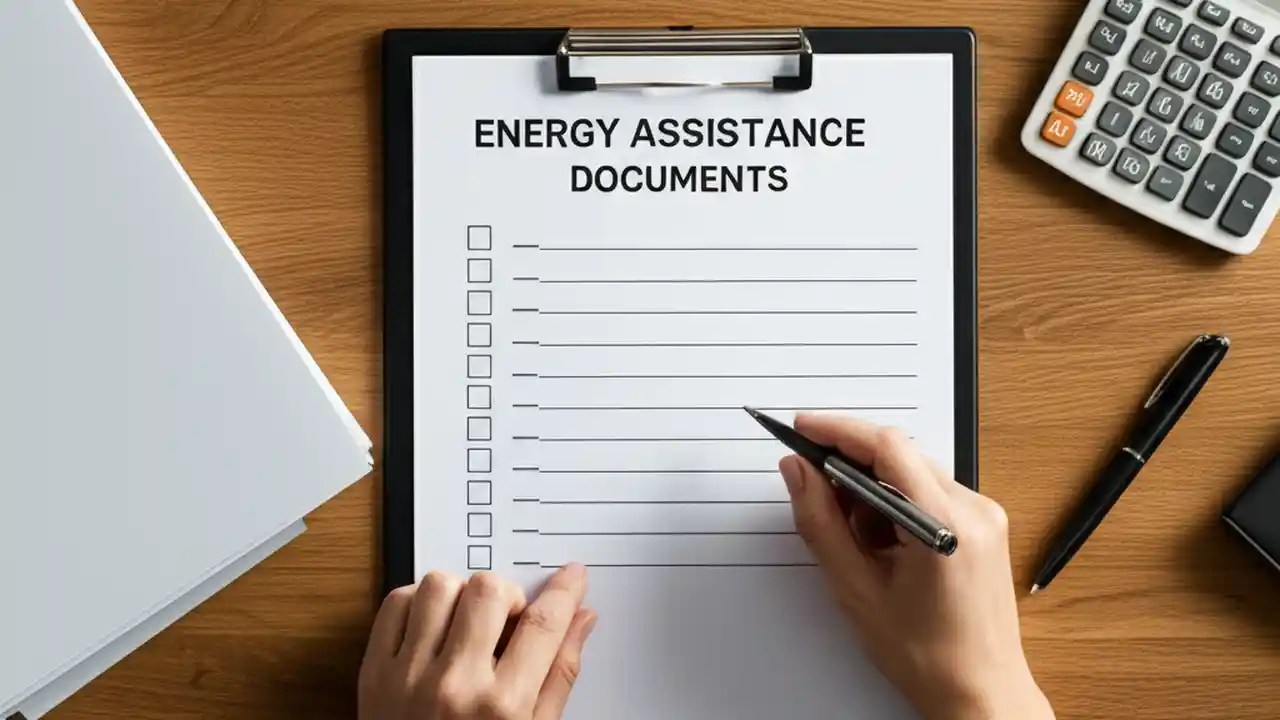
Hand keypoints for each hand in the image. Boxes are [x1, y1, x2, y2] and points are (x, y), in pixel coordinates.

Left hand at [359, 564, 596, 719]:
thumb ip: (559, 674)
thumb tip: (581, 620)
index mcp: (502, 708)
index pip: (543, 625)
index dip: (565, 592)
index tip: (571, 578)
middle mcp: (455, 687)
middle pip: (490, 591)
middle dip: (508, 595)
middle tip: (507, 619)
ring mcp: (409, 676)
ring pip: (440, 586)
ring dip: (461, 594)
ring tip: (467, 622)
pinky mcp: (375, 671)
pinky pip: (397, 603)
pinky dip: (419, 602)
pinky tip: (433, 625)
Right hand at [779, 414, 1052, 719]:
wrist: (981, 692)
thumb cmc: (928, 656)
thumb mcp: (856, 589)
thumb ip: (820, 523)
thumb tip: (798, 473)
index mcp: (945, 524)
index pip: (886, 447)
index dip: (838, 431)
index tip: (802, 429)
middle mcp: (974, 509)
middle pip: (898, 455)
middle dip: (850, 469)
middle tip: (815, 495)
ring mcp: (984, 515)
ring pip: (911, 473)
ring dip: (872, 492)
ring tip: (858, 544)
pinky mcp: (984, 524)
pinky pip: (930, 492)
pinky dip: (896, 506)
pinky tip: (883, 547)